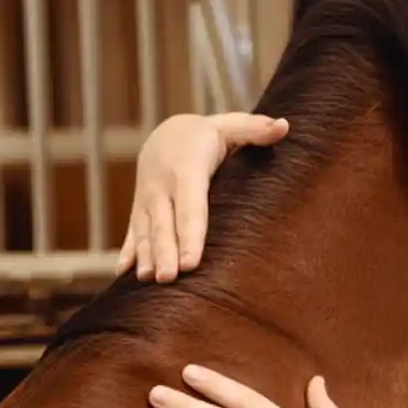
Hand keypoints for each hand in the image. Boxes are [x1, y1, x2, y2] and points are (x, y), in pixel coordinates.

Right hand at [119, 113, 288, 281]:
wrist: (165, 134)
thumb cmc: (207, 136)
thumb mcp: (230, 126)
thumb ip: (255, 129)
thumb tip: (284, 126)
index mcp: (187, 169)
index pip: (190, 207)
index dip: (191, 234)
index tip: (192, 262)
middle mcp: (162, 186)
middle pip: (164, 224)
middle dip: (165, 252)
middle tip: (169, 278)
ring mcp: (147, 200)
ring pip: (145, 232)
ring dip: (146, 257)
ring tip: (147, 281)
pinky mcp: (139, 210)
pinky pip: (131, 233)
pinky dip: (127, 253)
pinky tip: (123, 275)